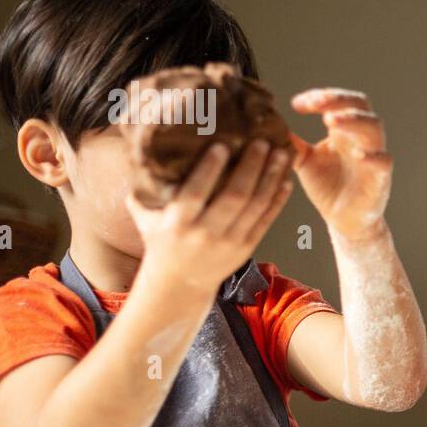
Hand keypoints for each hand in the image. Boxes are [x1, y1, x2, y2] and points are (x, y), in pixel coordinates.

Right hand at [127, 139, 292, 295]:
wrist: (179, 284)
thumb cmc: (161, 242)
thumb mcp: (145, 217)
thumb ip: (143, 188)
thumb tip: (140, 150)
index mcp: (178, 223)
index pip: (196, 193)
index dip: (210, 169)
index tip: (222, 145)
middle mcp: (206, 233)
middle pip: (234, 197)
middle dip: (251, 167)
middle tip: (262, 142)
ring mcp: (230, 242)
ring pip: (256, 206)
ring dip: (270, 178)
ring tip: (281, 154)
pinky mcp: (247, 247)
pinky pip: (266, 220)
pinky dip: (278, 200)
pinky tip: (286, 179)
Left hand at [289, 88, 392, 241]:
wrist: (343, 221)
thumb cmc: (327, 187)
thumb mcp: (303, 161)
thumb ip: (291, 143)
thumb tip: (267, 124)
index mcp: (343, 130)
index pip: (339, 101)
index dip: (320, 96)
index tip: (296, 105)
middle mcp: (360, 137)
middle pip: (359, 105)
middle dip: (337, 100)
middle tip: (315, 103)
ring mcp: (373, 155)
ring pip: (373, 127)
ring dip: (353, 120)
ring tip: (330, 121)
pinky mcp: (379, 178)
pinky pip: (383, 161)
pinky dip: (373, 156)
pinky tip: (357, 155)